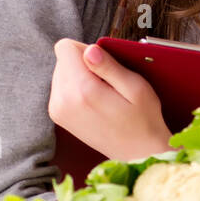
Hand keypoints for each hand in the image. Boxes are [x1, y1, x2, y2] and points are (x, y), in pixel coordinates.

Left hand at [48, 39, 172, 162]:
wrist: (137, 152)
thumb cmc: (142, 120)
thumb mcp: (135, 87)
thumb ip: (109, 66)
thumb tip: (90, 50)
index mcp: (82, 91)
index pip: (65, 48)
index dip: (88, 50)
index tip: (105, 66)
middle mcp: (62, 100)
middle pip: (62, 59)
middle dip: (84, 64)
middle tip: (108, 84)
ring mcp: (57, 110)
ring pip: (61, 72)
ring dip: (80, 77)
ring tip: (102, 94)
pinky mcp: (58, 115)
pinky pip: (61, 86)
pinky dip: (76, 88)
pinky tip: (94, 102)